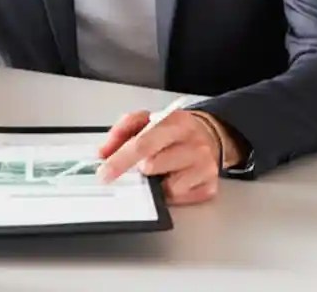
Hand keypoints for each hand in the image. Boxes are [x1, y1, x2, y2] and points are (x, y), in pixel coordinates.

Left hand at [96, 109, 240, 205]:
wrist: (212, 134)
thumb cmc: (174, 129)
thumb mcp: (147, 119)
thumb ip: (122, 130)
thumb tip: (103, 153)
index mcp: (175, 123)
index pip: (142, 144)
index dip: (120, 160)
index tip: (105, 173)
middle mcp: (193, 144)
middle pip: (151, 166)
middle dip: (139, 169)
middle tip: (141, 164)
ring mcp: (204, 167)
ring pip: (166, 186)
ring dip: (156, 180)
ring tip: (162, 168)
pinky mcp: (210, 187)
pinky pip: (178, 198)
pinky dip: (170, 191)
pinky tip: (174, 177)